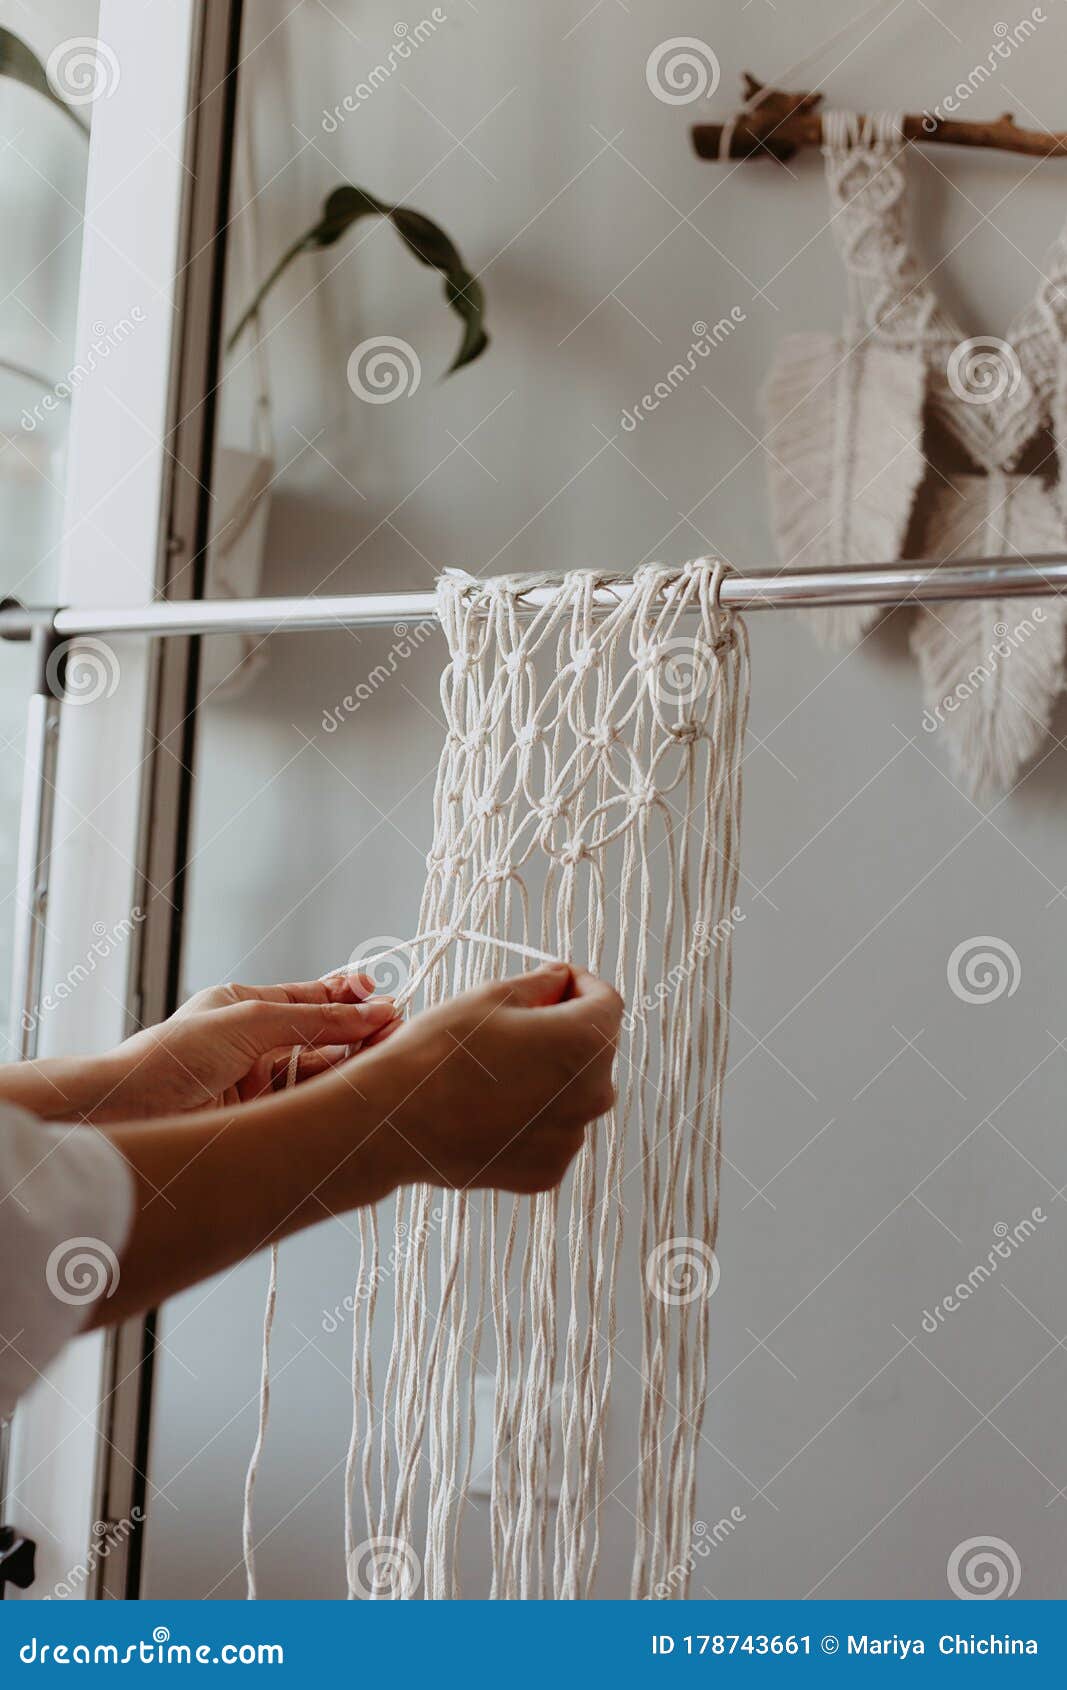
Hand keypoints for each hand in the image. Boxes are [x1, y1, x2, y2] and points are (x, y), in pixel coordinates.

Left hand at [96, 974, 400, 1119]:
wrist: (130, 1113)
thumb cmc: (173, 1057)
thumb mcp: (251, 1022)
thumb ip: (315, 1018)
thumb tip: (372, 1009)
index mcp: (246, 1007)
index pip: (311, 997)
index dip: (349, 997)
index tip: (383, 998)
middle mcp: (256, 1043)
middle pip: (323, 1033)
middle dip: (361, 1029)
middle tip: (397, 1028)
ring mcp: (261, 1082)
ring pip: (322, 1069)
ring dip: (356, 1060)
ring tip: (390, 1051)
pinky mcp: (263, 1118)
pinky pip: (309, 1100)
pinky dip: (337, 1092)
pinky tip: (363, 1083)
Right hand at [359, 962, 621, 1194]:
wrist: (395, 1120)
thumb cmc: (441, 1051)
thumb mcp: (492, 997)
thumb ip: (540, 985)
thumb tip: (559, 980)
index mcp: (586, 1043)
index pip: (607, 1002)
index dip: (580, 984)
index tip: (553, 982)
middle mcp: (593, 1095)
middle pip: (593, 1051)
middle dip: (564, 1031)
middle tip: (515, 1024)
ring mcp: (570, 1140)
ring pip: (571, 1095)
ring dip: (548, 1077)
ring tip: (494, 1070)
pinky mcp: (546, 1172)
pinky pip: (551, 1133)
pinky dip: (532, 1119)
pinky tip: (490, 1108)